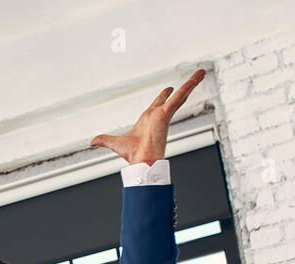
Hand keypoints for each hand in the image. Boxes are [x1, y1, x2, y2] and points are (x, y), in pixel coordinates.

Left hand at [91, 68, 205, 164]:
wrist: (142, 161)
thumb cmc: (132, 155)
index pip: (158, 105)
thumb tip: (92, 142)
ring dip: (191, 83)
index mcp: (149, 120)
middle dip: (184, 88)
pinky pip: (180, 96)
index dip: (163, 97)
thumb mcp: (114, 143)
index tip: (168, 90)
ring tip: (202, 72)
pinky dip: (189, 86)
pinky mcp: (167, 113)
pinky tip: (198, 76)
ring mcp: (164, 114)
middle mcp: (158, 116)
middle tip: (194, 79)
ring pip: (181, 95)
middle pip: (174, 98)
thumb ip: (103, 140)